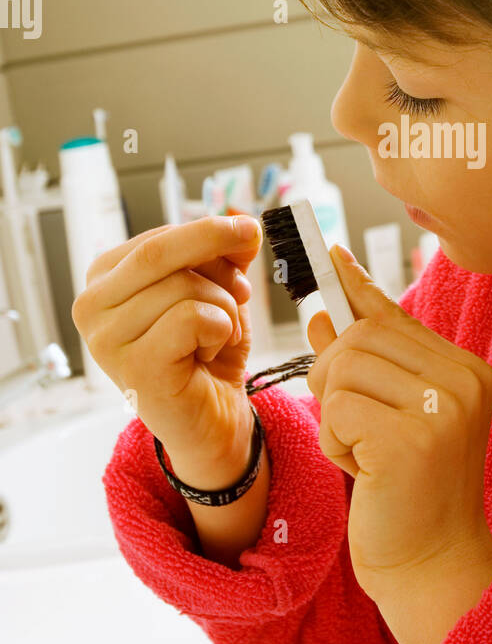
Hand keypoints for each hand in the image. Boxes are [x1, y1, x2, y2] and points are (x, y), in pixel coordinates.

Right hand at [71, 215, 261, 468]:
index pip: (157, 236)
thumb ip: (223, 255)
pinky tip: (210, 354)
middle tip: (249, 273)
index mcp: (103, 279)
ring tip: (220, 336)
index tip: (247, 238)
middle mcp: (91, 306)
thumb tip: (244, 223)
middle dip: (218, 250)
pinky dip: (220, 330)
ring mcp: (106, 340)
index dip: (209, 233)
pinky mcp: (134, 368)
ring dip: (223, 307)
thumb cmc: (205, 353)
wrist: (211, 420)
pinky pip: (191, 319)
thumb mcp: (216, 290)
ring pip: (182, 287)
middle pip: (161, 251)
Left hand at [306, 246, 491, 596]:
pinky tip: (364, 471)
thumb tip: (324, 308)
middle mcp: (465, 381)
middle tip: (346, 425)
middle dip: (332, 375)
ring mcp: (444, 408)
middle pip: (360, 335)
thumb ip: (364, 365)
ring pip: (344, 368)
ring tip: (363, 453)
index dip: (355, 288)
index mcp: (467, 372)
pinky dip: (334, 440)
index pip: (394, 316)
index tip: (330, 255)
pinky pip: (338, 407)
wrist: (432, 568)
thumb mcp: (390, 419)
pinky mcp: (412, 439)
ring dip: (334, 415)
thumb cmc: (406, 495)